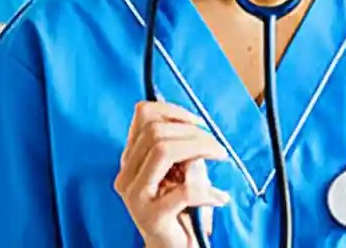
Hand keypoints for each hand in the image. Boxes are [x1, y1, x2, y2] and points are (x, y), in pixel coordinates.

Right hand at [115, 101, 231, 247]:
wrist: (174, 246)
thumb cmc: (182, 207)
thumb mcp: (185, 170)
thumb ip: (186, 148)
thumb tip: (197, 129)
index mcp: (132, 158)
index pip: (143, 116)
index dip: (173, 111)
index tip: (199, 122)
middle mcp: (127, 174)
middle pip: (155, 131)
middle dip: (194, 133)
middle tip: (218, 147)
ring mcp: (135, 195)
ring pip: (163, 150)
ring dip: (200, 149)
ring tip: (219, 158)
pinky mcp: (150, 216)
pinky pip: (184, 190)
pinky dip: (208, 191)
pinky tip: (219, 198)